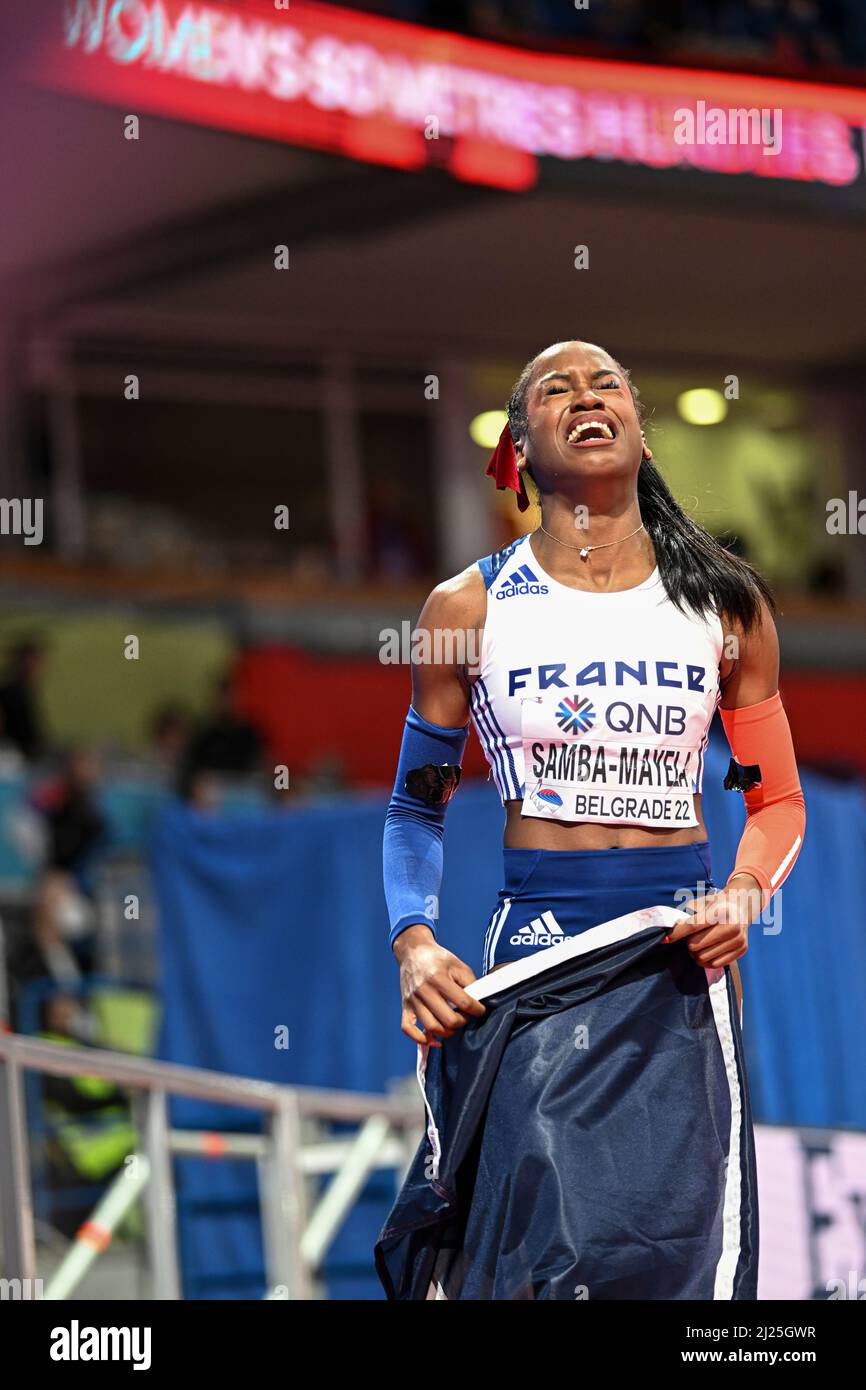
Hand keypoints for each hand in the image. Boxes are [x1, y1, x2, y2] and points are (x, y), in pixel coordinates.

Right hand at [393, 924, 485, 1044]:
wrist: (413, 952)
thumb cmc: (437, 959)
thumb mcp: (458, 964)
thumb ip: (469, 983)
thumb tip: (477, 1001)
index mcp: (439, 978)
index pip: (463, 1002)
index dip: (477, 1010)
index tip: (480, 1010)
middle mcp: (424, 991)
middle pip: (449, 1020)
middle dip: (463, 1022)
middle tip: (466, 1016)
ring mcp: (413, 1000)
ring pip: (432, 1028)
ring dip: (447, 1032)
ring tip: (453, 1025)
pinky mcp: (405, 1006)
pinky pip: (408, 1029)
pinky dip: (421, 1038)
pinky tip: (433, 1038)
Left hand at [664, 874, 763, 967]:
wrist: (740, 906)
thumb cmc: (716, 904)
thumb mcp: (702, 903)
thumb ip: (687, 914)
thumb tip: (671, 929)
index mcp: (720, 911)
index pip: (693, 926)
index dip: (677, 933)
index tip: (665, 939)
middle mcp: (732, 926)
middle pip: (696, 945)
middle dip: (688, 943)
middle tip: (689, 939)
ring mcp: (739, 939)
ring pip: (703, 957)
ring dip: (696, 953)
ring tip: (698, 945)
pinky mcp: (742, 950)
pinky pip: (715, 964)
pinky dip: (706, 961)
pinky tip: (706, 951)